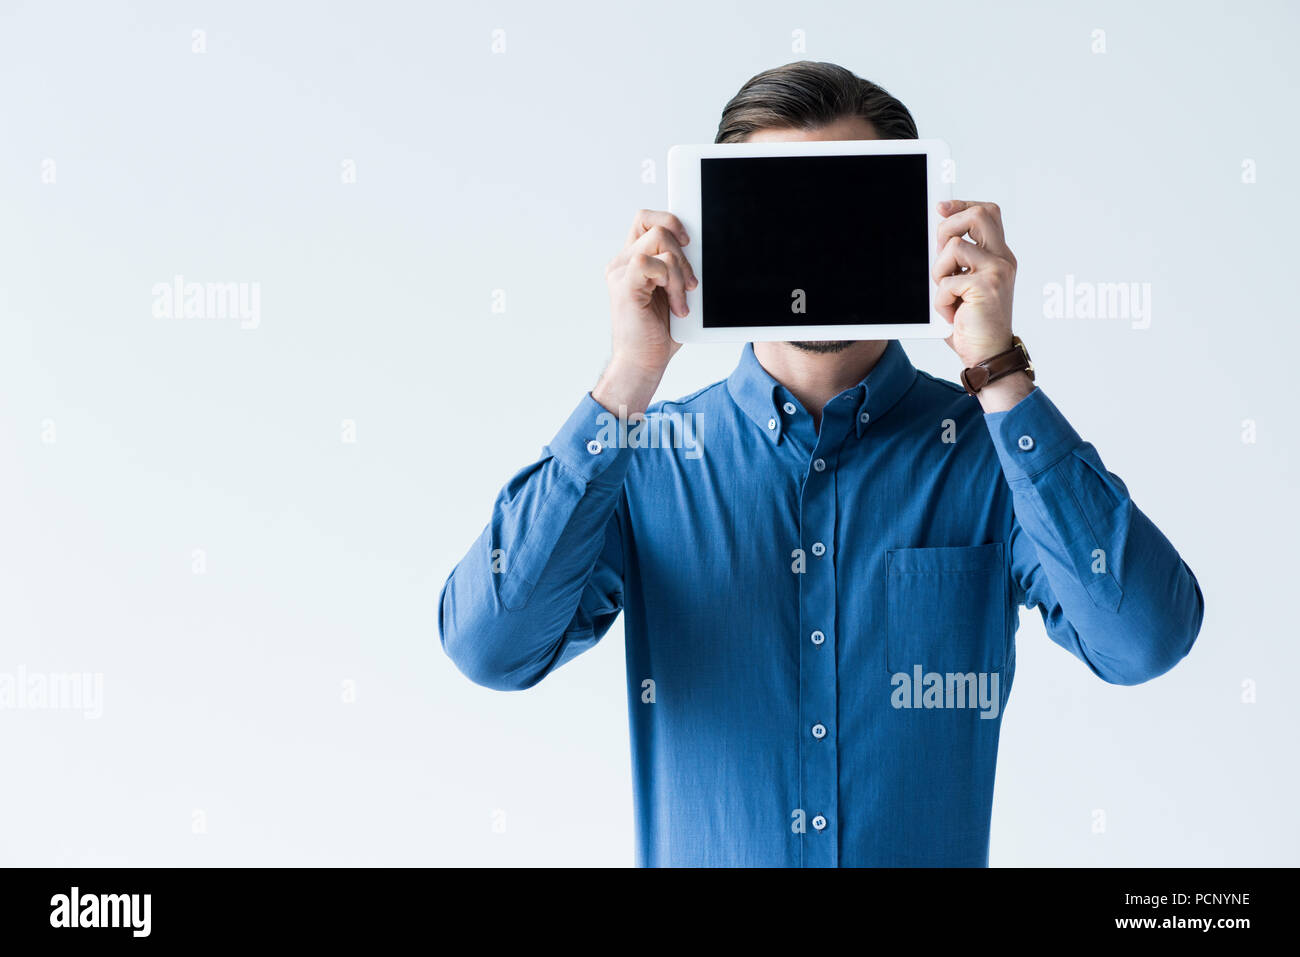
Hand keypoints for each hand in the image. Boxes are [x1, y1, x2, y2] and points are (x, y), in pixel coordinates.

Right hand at [595, 210, 696, 414]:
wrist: (644, 362)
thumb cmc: (658, 332)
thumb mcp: (674, 291)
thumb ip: (677, 267)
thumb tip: (698, 246)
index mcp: (633, 261)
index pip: (645, 218)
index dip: (669, 219)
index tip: (688, 242)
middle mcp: (622, 263)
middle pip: (657, 226)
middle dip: (684, 252)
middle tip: (690, 284)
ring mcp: (621, 273)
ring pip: (660, 240)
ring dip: (680, 271)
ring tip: (682, 299)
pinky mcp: (625, 286)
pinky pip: (652, 261)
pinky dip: (671, 281)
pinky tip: (676, 305)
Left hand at [932, 199, 1016, 366]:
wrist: (988, 356)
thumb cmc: (973, 325)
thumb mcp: (963, 286)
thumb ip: (956, 262)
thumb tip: (936, 237)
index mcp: (999, 256)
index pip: (986, 212)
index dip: (962, 205)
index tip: (941, 208)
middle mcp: (1003, 260)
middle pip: (979, 214)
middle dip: (948, 227)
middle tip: (939, 254)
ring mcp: (997, 272)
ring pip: (955, 246)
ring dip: (939, 270)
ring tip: (946, 293)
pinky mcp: (986, 287)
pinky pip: (948, 280)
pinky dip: (941, 299)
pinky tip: (951, 313)